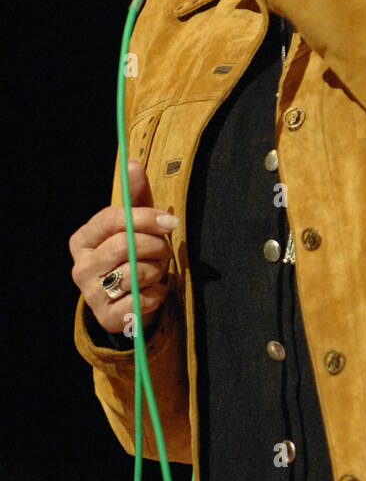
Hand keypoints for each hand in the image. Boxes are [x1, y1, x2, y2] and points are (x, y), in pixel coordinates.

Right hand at [69, 160, 176, 335]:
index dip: (144, 217)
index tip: (171, 220)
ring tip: (157, 270)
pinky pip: (143, 299)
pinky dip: (157, 294)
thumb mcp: (136, 223)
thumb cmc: (136, 254)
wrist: (134, 301)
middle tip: (165, 250)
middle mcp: (80, 267)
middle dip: (154, 245)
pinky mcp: (108, 318)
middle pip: (124, 245)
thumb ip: (135, 194)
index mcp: (83, 240)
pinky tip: (153, 291)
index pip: (111, 219)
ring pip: (135, 273)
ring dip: (157, 270)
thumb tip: (133, 162)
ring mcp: (91, 295)